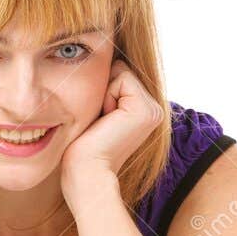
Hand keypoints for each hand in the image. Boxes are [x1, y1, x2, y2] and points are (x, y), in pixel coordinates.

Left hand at [60, 61, 165, 197]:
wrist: (85, 173)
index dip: (102, 91)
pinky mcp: (146, 110)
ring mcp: (154, 110)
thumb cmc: (82, 148)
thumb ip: (107, 90)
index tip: (99, 121)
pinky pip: (121, 77)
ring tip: (103, 123)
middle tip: (100, 123)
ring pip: (121, 72)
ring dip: (104, 94)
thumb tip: (102, 62)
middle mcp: (155, 110)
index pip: (120, 75)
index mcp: (144, 111)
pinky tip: (106, 121)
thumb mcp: (96, 112)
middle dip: (103, 90)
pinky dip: (106, 96)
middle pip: (121, 70)